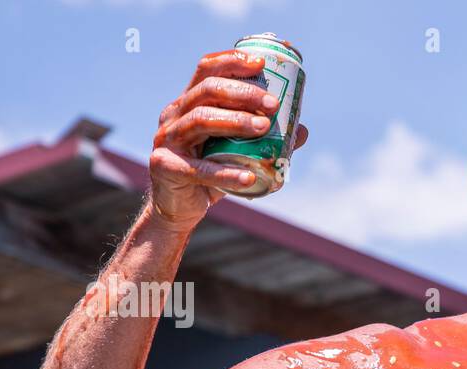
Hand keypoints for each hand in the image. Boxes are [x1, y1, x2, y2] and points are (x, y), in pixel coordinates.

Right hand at [148, 49, 309, 233]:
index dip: (232, 62)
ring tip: (264, 127)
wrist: (179, 208)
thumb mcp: (236, 152)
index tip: (261, 64)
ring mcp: (166, 140)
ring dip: (235, 121)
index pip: (206, 71)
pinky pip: (200, 169)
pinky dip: (226, 174)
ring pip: (200, 121)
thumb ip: (264, 139)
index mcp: (188, 104)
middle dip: (242, 93)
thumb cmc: (209, 175)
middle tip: (272, 104)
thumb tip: (301, 130)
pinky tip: (249, 178)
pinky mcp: (165, 167)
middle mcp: (173, 116)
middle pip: (206, 92)